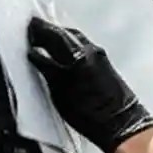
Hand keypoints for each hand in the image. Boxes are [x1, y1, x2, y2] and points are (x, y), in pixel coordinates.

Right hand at [26, 16, 152, 152]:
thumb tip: (36, 55)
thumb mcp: (60, 92)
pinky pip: (83, 47)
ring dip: (60, 38)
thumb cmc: (92, 113)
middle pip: (66, 33)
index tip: (30, 26)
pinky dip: (70, 46)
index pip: (54, 34)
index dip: (39, 29)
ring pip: (75, 39)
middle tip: (35, 31)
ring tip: (47, 41)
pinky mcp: (105, 64)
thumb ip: (47, 69)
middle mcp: (91, 50)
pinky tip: (63, 54)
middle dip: (49, 31)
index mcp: (78, 54)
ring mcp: (100, 56)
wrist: (121, 125)